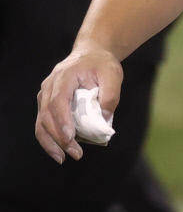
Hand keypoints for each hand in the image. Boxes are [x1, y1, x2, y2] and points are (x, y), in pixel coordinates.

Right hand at [35, 47, 122, 163]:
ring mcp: (45, 95)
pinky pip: (43, 123)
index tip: (69, 138)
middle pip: (46, 115)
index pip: (58, 101)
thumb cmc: (101, 63)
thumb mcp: (113, 73)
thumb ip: (111, 94)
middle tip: (75, 153)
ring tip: (64, 158)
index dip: (62, 121)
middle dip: (59, 138)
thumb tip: (104, 118)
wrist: (91, 53)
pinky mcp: (46, 103)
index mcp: (64, 76)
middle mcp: (49, 85)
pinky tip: (59, 151)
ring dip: (51, 142)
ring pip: (40, 122)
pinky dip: (49, 139)